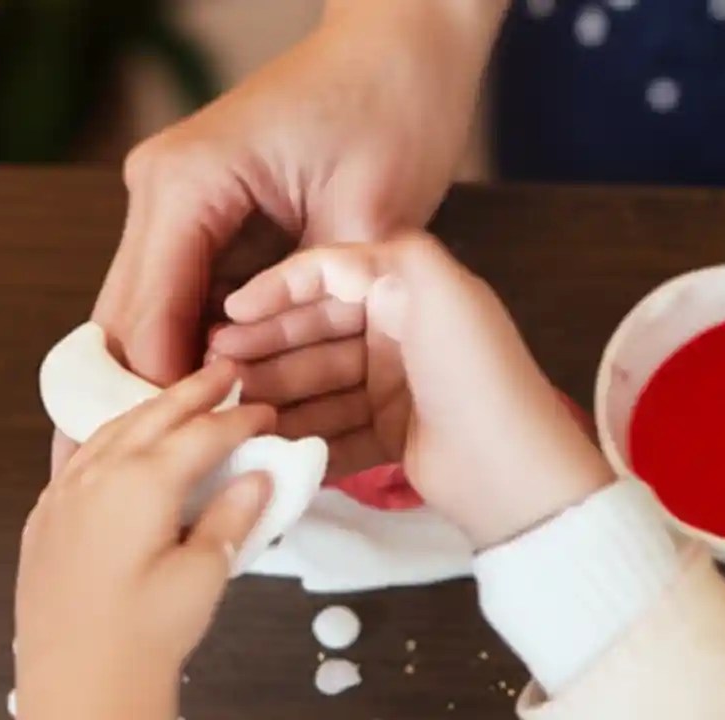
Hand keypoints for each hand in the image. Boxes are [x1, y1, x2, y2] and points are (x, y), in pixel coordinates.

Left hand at [18, 361, 271, 719]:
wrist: (75, 684)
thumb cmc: (141, 638)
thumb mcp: (203, 576)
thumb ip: (232, 517)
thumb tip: (257, 476)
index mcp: (142, 483)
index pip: (202, 434)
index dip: (239, 419)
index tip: (264, 412)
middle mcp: (97, 475)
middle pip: (153, 415)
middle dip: (193, 392)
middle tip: (223, 371)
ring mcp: (63, 493)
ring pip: (111, 430)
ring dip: (149, 409)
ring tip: (178, 399)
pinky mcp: (44, 517)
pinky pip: (78, 457)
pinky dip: (109, 438)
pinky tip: (120, 442)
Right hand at [56, 0, 507, 472]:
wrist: (403, 41)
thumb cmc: (393, 106)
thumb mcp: (365, 214)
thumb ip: (306, 305)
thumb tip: (259, 394)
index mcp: (186, 185)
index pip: (148, 322)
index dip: (163, 407)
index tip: (181, 474)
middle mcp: (158, 192)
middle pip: (126, 325)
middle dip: (144, 407)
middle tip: (157, 489)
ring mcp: (170, 202)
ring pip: (146, 317)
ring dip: (169, 384)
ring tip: (191, 458)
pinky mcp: (195, 214)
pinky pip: (182, 299)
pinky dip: (197, 352)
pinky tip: (220, 404)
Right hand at [224, 233, 610, 547]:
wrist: (511, 469)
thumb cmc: (470, 369)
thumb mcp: (433, 280)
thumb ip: (375, 248)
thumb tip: (313, 261)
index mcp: (408, 289)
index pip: (325, 280)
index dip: (275, 293)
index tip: (229, 314)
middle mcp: (399, 333)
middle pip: (314, 337)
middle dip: (263, 350)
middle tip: (213, 368)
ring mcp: (395, 387)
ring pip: (316, 386)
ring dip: (273, 395)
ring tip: (228, 408)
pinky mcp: (392, 435)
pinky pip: (333, 430)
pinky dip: (300, 436)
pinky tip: (261, 440)